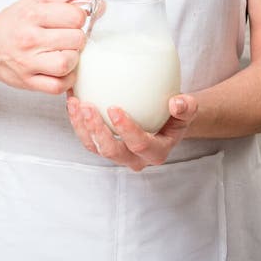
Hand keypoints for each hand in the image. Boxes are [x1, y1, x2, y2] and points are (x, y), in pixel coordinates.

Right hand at [0, 0, 86, 93]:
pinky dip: (66, 79)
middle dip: (78, 38)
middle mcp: (30, 38)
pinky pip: (58, 86)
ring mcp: (28, 62)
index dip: (80, 18)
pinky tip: (62, 69)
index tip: (74, 20)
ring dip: (73, 59)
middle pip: (75, 39)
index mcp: (33, 14)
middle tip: (70, 37)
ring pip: (67, 63)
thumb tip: (91, 3)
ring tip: (66, 52)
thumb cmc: (13, 23)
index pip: (75, 16)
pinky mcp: (28, 82)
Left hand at [66, 92, 198, 171]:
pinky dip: (77, 121)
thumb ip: (186, 107)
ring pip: (94, 147)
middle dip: (97, 130)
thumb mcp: (187, 110)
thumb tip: (177, 102)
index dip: (126, 130)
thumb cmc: (176, 114)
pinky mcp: (104, 145)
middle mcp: (135, 159)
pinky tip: (73, 101)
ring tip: (75, 103)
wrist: (166, 120)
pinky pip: (87, 138)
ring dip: (82, 127)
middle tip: (87, 106)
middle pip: (112, 152)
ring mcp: (117, 154)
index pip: (140, 145)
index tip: (114, 108)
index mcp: (156, 152)